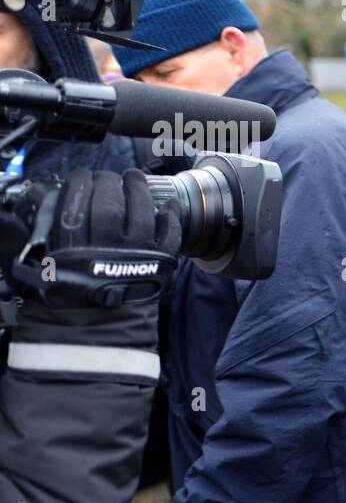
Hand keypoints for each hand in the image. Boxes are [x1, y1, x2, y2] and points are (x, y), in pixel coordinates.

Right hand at [8, 167, 180, 308]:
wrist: (92, 327)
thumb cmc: (65, 293)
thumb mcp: (38, 264)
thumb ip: (28, 235)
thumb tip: (17, 209)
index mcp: (74, 246)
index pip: (78, 200)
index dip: (81, 181)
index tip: (82, 175)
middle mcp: (107, 246)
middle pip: (110, 202)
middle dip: (108, 182)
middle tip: (108, 176)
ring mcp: (137, 254)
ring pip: (142, 211)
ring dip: (139, 190)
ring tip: (134, 178)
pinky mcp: (159, 262)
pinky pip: (169, 234)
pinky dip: (171, 217)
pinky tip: (168, 205)